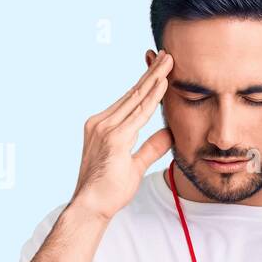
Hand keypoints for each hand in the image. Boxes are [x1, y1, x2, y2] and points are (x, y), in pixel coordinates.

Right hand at [70, 50, 174, 219]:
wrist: (91, 206)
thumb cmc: (109, 190)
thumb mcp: (135, 165)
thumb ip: (151, 147)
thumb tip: (169, 135)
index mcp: (103, 127)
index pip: (130, 101)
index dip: (146, 84)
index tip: (160, 70)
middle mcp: (101, 122)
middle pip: (133, 93)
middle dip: (152, 73)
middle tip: (168, 55)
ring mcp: (106, 128)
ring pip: (137, 98)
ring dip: (155, 78)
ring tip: (170, 61)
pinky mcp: (114, 138)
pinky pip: (139, 113)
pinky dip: (152, 97)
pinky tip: (163, 83)